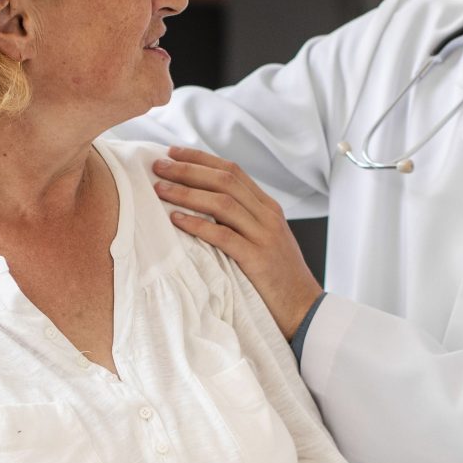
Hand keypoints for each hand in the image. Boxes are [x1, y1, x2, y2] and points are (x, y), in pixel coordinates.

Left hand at [153, 147, 323, 336]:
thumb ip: (241, 221)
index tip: (173, 152)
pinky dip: (197, 224)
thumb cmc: (278, 278)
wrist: (305, 309)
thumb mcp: (263, 240)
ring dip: (187, 192)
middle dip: (188, 169)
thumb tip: (203, 207)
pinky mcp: (258, 259)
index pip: (232, 171)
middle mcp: (267, 215)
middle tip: (158, 166)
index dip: (201, 159)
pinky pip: (223, 236)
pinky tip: (176, 220)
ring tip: (160, 189)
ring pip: (222, 202)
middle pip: (225, 180)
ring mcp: (264, 236)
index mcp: (268, 207)